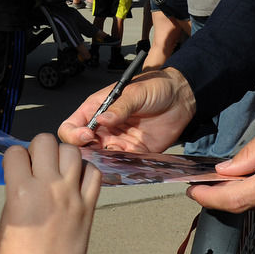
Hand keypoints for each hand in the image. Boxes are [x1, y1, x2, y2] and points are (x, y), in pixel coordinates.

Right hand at [0, 134, 101, 253]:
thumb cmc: (20, 253)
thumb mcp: (8, 215)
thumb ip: (16, 188)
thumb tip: (23, 171)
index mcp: (21, 190)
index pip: (16, 151)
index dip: (14, 156)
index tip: (17, 164)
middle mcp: (48, 187)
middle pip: (45, 141)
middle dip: (38, 148)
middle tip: (38, 162)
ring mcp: (71, 195)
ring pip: (72, 151)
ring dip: (63, 155)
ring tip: (58, 169)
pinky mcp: (89, 206)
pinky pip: (94, 173)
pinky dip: (86, 171)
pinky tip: (76, 180)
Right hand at [57, 67, 195, 152]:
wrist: (182, 98)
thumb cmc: (156, 87)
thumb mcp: (136, 92)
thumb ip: (120, 106)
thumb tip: (102, 119)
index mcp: (97, 108)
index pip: (72, 124)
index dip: (74, 133)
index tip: (87, 135)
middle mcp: (104, 128)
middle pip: (82, 146)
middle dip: (85, 152)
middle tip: (99, 150)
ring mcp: (118, 141)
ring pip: (100, 159)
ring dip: (103, 162)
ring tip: (115, 157)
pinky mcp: (134, 151)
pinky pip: (122, 164)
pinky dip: (122, 166)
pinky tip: (129, 160)